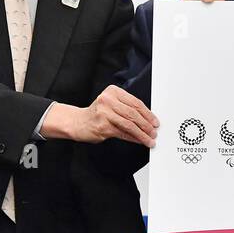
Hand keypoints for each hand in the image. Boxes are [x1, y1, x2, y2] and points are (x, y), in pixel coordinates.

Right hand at [42, 85, 158, 145]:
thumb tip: (148, 120)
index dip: (148, 113)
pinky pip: (122, 133)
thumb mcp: (112, 104)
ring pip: (129, 124)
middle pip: (133, 113)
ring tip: (149, 139)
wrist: (78, 122)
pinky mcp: (102, 126)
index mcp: (113, 91)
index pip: (135, 102)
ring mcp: (104, 113)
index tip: (155, 121)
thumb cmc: (98, 114)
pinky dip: (133, 138)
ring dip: (142, 134)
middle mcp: (108, 100)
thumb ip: (127, 108)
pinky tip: (139, 141)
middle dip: (147, 124)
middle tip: (154, 132)